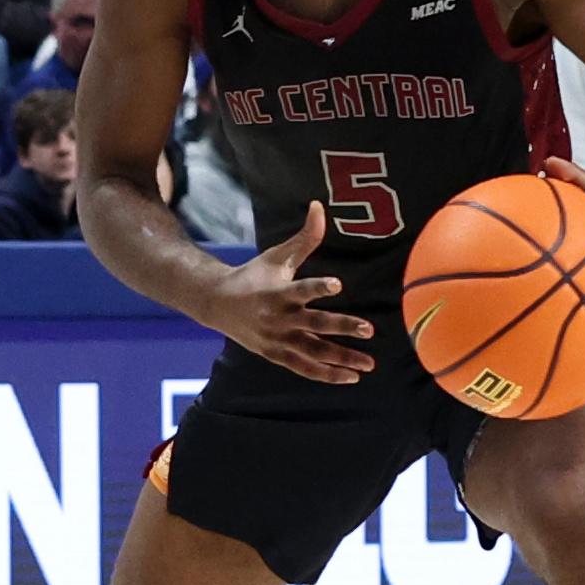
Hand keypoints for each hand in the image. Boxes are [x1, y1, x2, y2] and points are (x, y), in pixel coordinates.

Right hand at [203, 200, 374, 382]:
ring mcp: (278, 340)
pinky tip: (350, 377)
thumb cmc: (253, 276)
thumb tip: (320, 206)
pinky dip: (326, 374)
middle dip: (343, 327)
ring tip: (368, 364)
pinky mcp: (276, 355)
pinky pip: (304, 368)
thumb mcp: (276, 256)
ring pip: (313, 352)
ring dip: (342, 359)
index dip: (319, 287)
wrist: (216, 303)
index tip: (338, 284)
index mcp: (278, 292)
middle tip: (369, 329)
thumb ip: (304, 238)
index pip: (302, 289)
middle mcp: (279, 319)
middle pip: (315, 325)